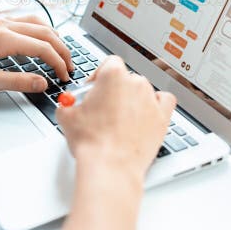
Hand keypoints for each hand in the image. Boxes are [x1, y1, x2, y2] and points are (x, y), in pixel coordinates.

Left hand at [0, 15, 72, 94]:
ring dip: (53, 37)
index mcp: (3, 38)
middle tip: (70, 66)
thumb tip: (42, 83)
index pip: (42, 47)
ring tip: (61, 53)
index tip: (64, 76)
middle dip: (61, 49)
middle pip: (45, 32)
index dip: (58, 62)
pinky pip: (26, 22)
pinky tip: (42, 39)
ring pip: (37, 23)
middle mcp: (4, 25)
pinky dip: (40, 30)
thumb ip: (18, 82)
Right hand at [56, 56, 175, 180]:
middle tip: (103, 108)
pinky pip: (165, 101)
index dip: (99, 75)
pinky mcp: (162, 118)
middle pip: (125, 78)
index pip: (109, 63)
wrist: (110, 166)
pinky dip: (156, 104)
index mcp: (113, 75)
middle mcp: (135, 83)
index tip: (94, 88)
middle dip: (114, 90)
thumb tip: (68, 105)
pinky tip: (147, 112)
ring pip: (143, 90)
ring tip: (121, 117)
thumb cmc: (91, 142)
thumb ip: (67, 103)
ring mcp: (151, 99)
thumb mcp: (66, 116)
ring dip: (132, 99)